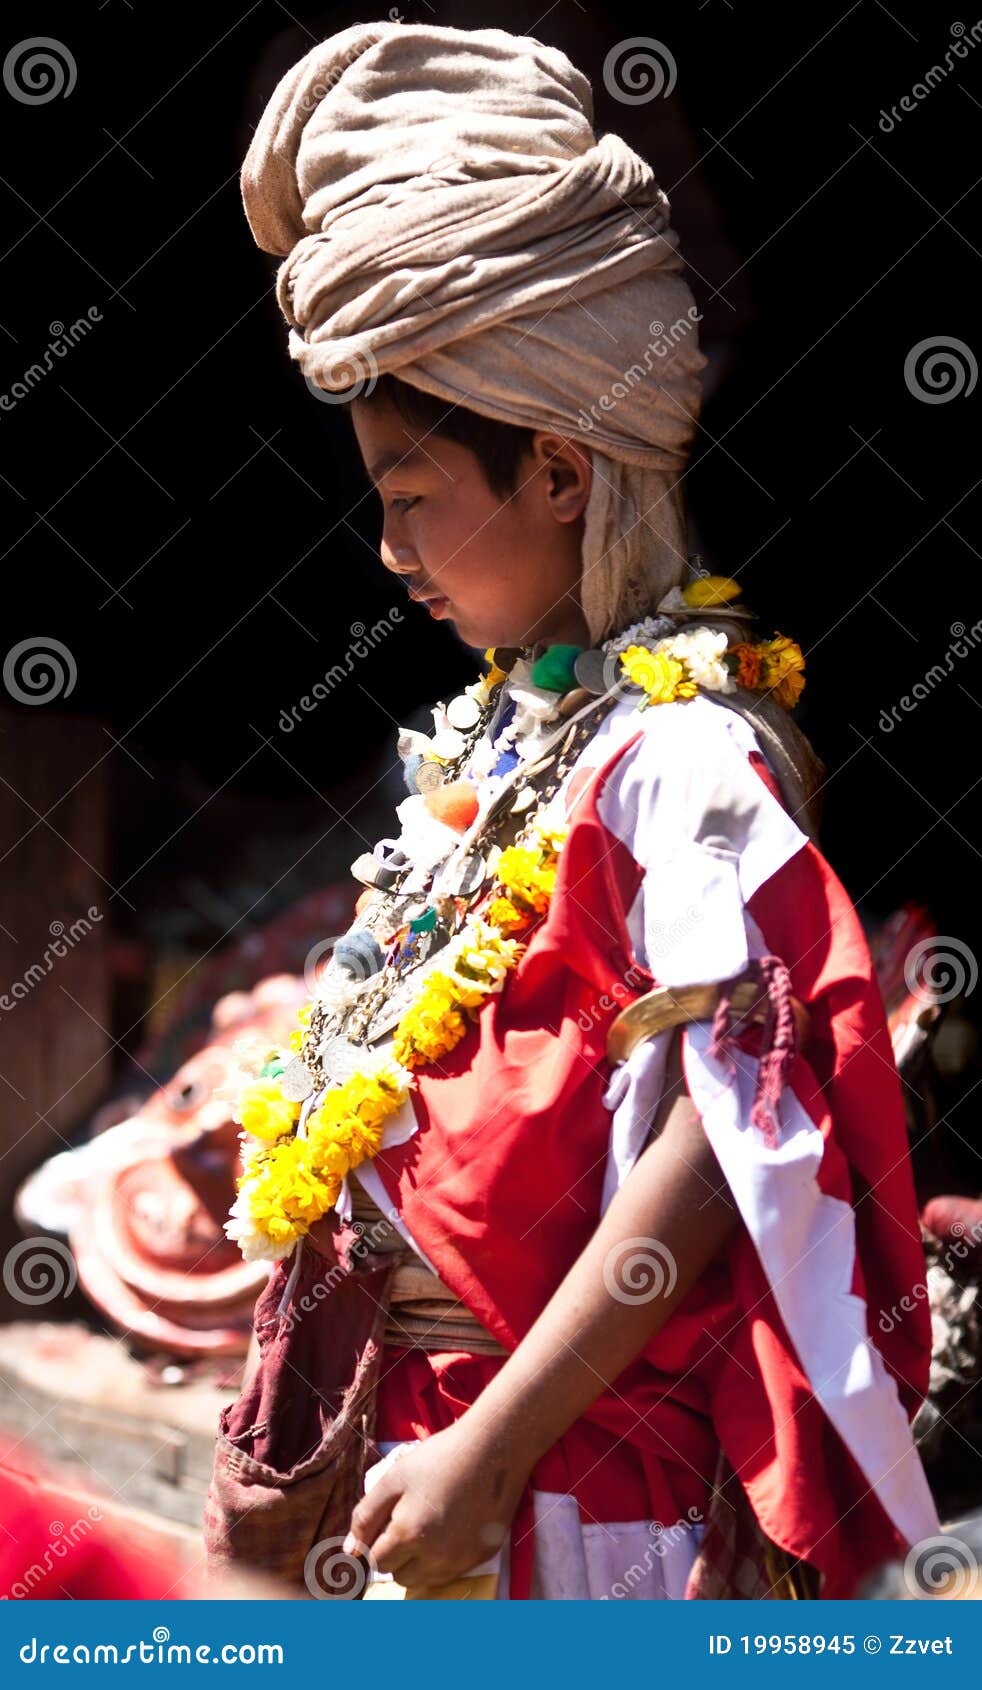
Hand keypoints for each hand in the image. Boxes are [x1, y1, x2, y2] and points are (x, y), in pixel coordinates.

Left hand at [342, 1417, 528, 1587]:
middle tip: (409, 1521)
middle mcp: (436, 1558)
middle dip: (397, 1556)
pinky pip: (451, 1572)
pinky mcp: (482, 1558)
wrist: (493, 1448)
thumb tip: (350, 1552)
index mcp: (409, 1536)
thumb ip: (366, 1516)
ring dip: (419, 1562)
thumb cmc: (438, 1458)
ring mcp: (461, 1561)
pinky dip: (444, 1559)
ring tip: (429, 1525)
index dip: (377, 1541)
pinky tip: (452, 1527)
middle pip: (401, 1577)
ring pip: (425, 1580)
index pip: (377, 1562)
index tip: (388, 1520)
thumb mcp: (394, 1478)